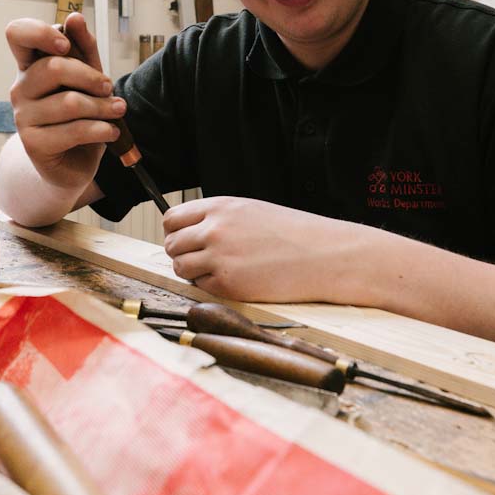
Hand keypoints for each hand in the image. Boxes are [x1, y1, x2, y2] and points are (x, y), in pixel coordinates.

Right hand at [5, 12, 124, 192]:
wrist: (73, 162)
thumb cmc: (80, 115)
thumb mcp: (87, 77)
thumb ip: (83, 47)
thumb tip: (75, 17)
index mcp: (30, 65)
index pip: (17, 33)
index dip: (41, 32)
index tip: (66, 45)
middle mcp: (20, 88)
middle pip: (54, 67)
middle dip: (91, 77)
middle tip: (109, 88)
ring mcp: (22, 116)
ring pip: (69, 102)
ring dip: (103, 107)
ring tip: (117, 111)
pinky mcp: (33, 144)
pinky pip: (74, 130)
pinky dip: (101, 129)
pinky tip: (111, 131)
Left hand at [161, 196, 376, 302]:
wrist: (322, 255)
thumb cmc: (292, 233)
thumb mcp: (250, 211)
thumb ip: (217, 218)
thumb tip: (186, 232)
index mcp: (220, 207)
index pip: (172, 219)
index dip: (174, 232)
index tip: (183, 239)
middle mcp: (215, 230)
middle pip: (171, 245)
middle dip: (182, 254)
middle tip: (202, 259)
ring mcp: (219, 257)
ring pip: (181, 267)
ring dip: (194, 271)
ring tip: (220, 270)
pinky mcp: (228, 284)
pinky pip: (201, 287)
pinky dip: (212, 286)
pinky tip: (236, 280)